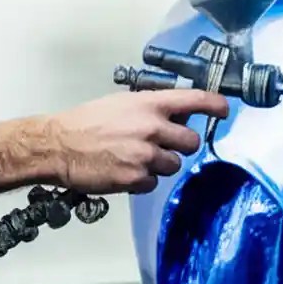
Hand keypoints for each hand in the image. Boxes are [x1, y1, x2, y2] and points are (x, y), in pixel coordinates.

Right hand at [0, 90, 228, 196]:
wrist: (58, 145)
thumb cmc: (86, 122)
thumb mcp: (123, 103)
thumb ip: (152, 108)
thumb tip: (178, 115)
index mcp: (150, 104)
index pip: (196, 100)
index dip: (216, 106)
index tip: (224, 111)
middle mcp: (152, 127)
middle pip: (192, 141)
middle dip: (181, 145)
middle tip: (164, 145)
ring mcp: (145, 155)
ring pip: (174, 165)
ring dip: (161, 165)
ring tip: (135, 158)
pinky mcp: (136, 178)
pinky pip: (154, 183)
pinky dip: (143, 180)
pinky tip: (124, 170)